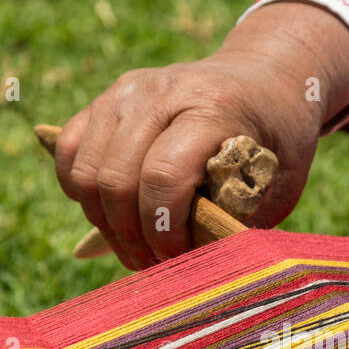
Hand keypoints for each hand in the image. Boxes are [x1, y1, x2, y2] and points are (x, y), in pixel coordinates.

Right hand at [53, 1, 348, 269]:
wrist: (262, 80)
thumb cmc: (275, 141)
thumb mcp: (278, 183)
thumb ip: (238, 222)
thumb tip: (194, 269)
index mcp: (212, 108)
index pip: (163, 175)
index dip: (162, 230)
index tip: (177, 258)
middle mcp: (161, 92)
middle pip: (116, 178)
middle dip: (131, 235)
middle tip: (153, 263)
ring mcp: (126, 92)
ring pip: (85, 171)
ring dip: (104, 222)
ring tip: (135, 246)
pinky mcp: (105, 100)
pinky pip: (70, 154)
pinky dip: (81, 193)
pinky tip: (112, 214)